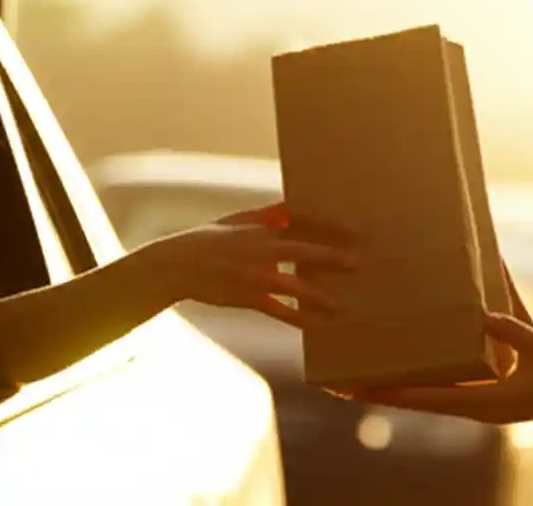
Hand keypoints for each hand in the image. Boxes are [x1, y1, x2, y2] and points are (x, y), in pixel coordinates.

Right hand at [139, 203, 354, 326]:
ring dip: (321, 297)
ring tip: (342, 307)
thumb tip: (292, 207)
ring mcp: (255, 274)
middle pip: (303, 251)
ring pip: (295, 286)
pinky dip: (300, 318)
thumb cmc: (209, 240)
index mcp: (260, 226)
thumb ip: (267, 215)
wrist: (176, 264)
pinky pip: (279, 310)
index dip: (329, 225)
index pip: (301, 221)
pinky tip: (318, 325)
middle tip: (357, 264)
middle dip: (331, 258)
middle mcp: (261, 248)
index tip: (354, 229)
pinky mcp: (247, 296)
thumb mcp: (237, 220)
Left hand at [352, 260, 532, 423]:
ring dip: (394, 390)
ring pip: (425, 398)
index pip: (427, 399)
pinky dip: (418, 383)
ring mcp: (477, 405)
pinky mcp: (484, 397)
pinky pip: (443, 391)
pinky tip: (405, 370)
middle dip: (378, 393)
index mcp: (484, 402)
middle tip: (341, 383)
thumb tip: (483, 315)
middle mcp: (474, 407)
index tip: (358, 388)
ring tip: (361, 376)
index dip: (390, 393)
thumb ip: (512, 331)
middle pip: (415, 402)